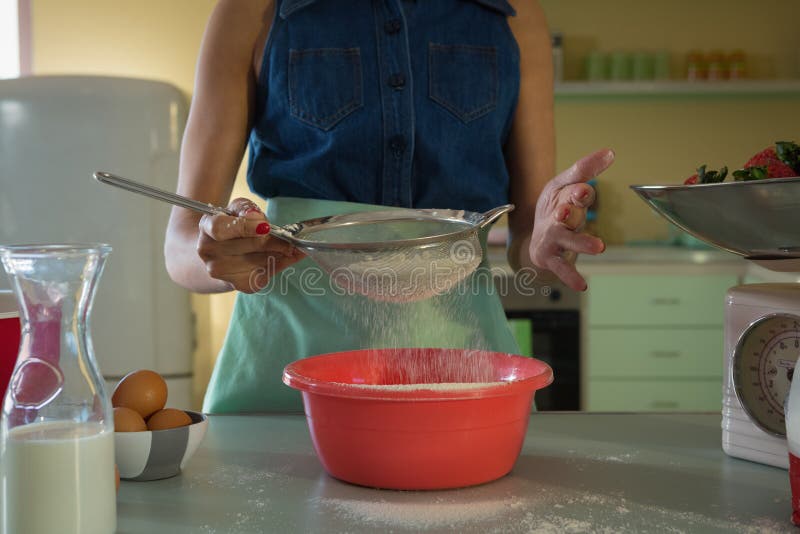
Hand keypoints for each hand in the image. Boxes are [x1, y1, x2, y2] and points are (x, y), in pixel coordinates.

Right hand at [196, 198, 303, 292]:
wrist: (220, 255)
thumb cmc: (231, 227)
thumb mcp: (236, 210)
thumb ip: (245, 208)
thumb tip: (257, 218)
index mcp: (207, 227)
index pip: (221, 228)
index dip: (245, 227)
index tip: (266, 227)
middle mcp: (210, 252)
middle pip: (250, 245)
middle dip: (275, 241)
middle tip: (291, 238)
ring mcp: (222, 271)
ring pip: (262, 260)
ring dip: (280, 253)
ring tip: (288, 246)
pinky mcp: (240, 284)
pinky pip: (267, 273)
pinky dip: (281, 264)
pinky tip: (285, 257)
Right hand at [528, 149, 613, 290]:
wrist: (536, 240)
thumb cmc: (557, 208)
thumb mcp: (567, 186)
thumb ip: (587, 170)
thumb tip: (611, 152)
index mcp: (560, 196)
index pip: (571, 189)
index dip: (579, 190)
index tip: (586, 188)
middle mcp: (554, 215)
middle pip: (564, 210)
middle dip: (572, 205)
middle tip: (583, 198)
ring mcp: (552, 237)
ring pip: (566, 238)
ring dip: (580, 241)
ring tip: (599, 248)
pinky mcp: (550, 257)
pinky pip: (561, 267)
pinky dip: (570, 276)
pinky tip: (582, 285)